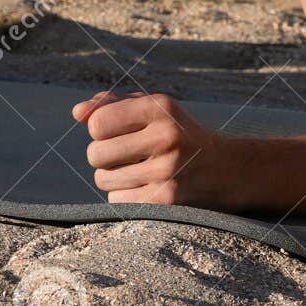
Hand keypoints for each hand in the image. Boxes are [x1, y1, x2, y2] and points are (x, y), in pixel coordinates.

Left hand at [72, 90, 228, 206]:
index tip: (117, 132)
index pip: (97, 123)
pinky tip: (145, 187)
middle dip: (103, 155)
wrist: (228, 169)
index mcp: (160, 108)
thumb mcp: (153, 109)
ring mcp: (167, 171)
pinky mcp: (167, 201)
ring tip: (137, 170)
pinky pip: (116, 201)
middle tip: (126, 154)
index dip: (99, 130)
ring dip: (112, 177)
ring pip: (103, 179)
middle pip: (95, 154)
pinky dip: (123, 196)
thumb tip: (77, 113)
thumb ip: (112, 105)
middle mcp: (165, 138)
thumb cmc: (179, 133)